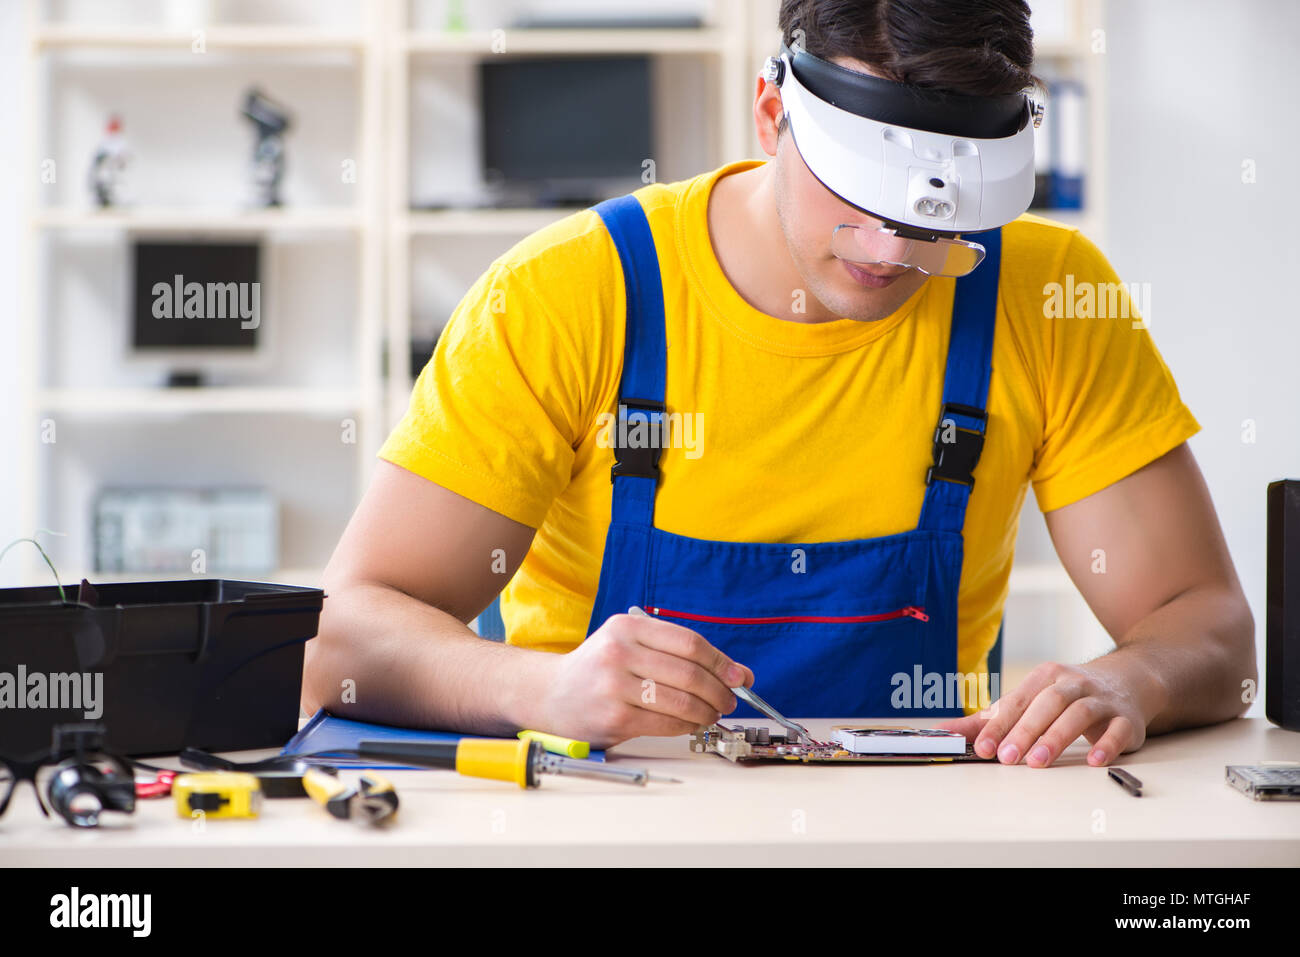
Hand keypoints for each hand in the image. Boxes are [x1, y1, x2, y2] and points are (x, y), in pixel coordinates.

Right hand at [533, 613, 753, 748]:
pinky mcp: (614, 717)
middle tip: (729, 700)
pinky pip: (666, 723)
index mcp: (627, 627)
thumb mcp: (632, 646)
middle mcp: (619, 652)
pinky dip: (687, 726)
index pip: (689, 643)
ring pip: (682, 701)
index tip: (739, 677)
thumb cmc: (598, 669)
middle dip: (719, 691)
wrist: (549, 695)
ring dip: (707, 711)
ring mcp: (614, 686)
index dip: (721, 662)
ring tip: (712, 714)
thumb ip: (680, 654)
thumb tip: (738, 673)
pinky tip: (691, 724)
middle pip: (690, 673)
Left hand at [936, 660, 1155, 767]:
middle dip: (1025, 731)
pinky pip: (1117, 730)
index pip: (1017, 701)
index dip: (999, 724)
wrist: (1127, 681)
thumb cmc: (1067, 695)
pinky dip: (1106, 745)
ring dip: (1057, 737)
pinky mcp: (1126, 719)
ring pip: (1078, 714)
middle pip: (1047, 704)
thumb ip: (990, 718)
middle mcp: (1073, 684)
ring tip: (1038, 762)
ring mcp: (1101, 700)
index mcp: (1045, 677)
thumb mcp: (1029, 699)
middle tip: (1007, 758)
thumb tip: (947, 731)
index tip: (984, 748)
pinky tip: (1093, 761)